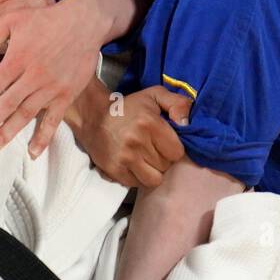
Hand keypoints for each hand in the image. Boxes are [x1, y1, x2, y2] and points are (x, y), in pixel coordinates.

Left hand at [0, 0, 109, 156]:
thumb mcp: (12, 18)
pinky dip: (43, 137)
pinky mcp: (66, 95)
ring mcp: (50, 88)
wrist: (84, 21)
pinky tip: (32, 152)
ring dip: (8, 133)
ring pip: (26, 115)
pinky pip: (53, 120)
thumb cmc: (45, 19)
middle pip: (6, 106)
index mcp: (17, 59)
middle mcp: (32, 77)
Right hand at [69, 80, 191, 186]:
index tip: (163, 142)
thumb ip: (178, 103)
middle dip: (162, 159)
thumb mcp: (154, 95)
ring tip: (144, 160)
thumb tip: (187, 123)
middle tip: (152, 149)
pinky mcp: (114, 170)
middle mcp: (137, 142)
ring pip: (153, 180)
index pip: (177, 153)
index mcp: (149, 123)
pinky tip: (132, 165)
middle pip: (165, 166)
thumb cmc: (127, 108)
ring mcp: (124, 158)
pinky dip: (137, 177)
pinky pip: (136, 184)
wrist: (92, 117)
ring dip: (152, 171)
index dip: (172, 149)